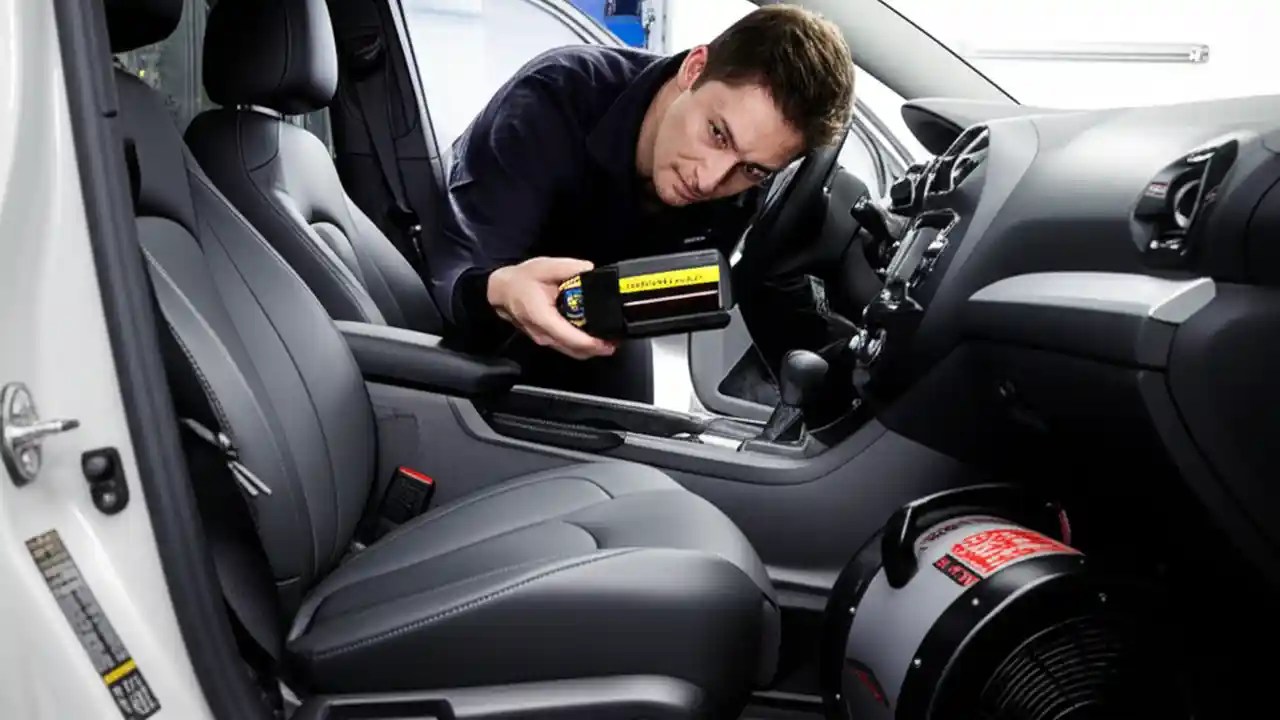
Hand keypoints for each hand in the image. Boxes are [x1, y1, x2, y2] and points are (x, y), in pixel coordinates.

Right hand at [487, 257, 618, 359]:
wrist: (502, 291)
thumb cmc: (521, 280)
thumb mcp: (545, 266)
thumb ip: (568, 267)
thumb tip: (590, 269)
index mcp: (544, 319)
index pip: (571, 338)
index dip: (592, 343)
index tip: (610, 341)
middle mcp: (545, 335)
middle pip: (575, 351)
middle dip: (598, 349)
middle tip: (617, 340)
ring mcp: (545, 340)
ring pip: (572, 352)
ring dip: (592, 349)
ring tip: (610, 339)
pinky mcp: (547, 339)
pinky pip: (567, 347)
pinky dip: (583, 346)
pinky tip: (594, 336)